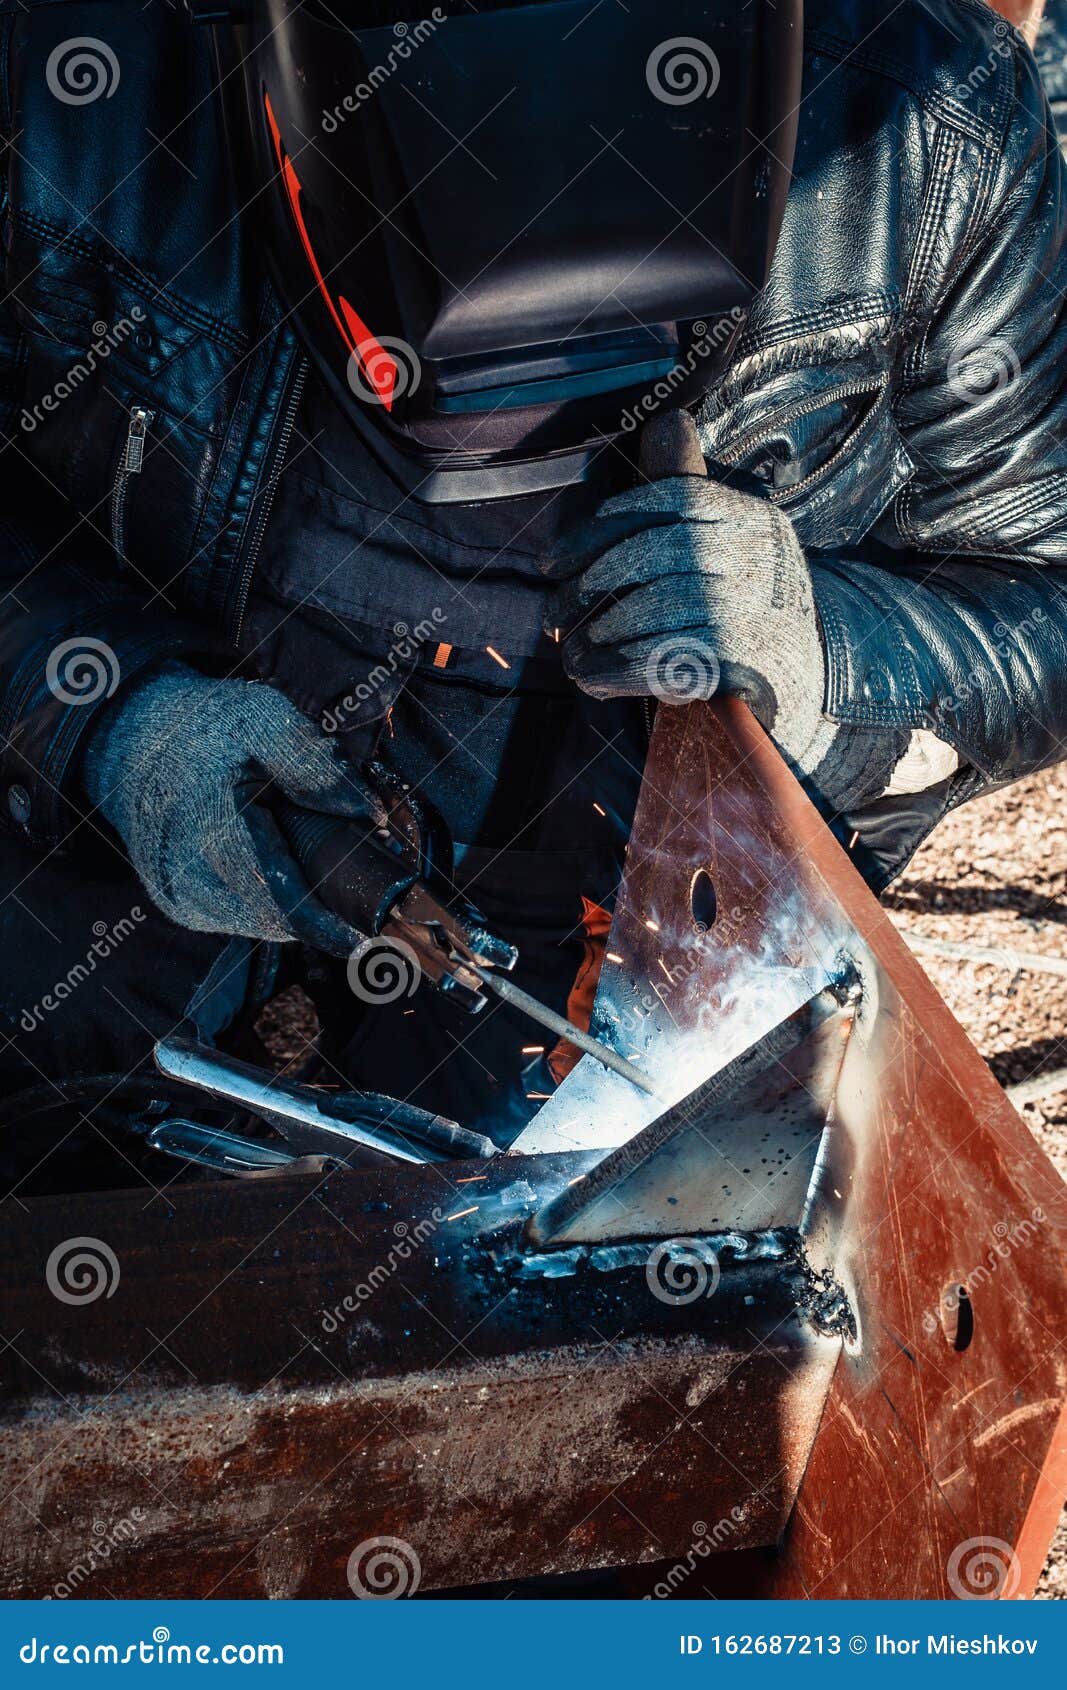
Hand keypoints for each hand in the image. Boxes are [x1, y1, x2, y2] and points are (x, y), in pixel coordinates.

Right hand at [84, 663, 385, 948]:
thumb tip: (371, 815)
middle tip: (350, 876)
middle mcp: (189, 880)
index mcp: (212, 834)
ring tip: (307, 858)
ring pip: (259, 923)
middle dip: (319, 905)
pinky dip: (267, 901)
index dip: (328, 925)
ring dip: (294, 904)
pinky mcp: (176, 903)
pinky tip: (275, 865)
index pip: (281, 903)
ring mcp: (179, 897)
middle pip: (276, 920)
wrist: (128, 737)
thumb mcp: (261, 719)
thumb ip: (316, 767)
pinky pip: (238, 917)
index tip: (367, 934)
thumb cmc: (198, 724)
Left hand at [543, 411, 830, 775]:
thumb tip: (666, 421)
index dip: (601, 525)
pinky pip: (665, 658)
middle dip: (589, 584)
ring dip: (601, 633)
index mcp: (750, 518)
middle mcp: (756, 554)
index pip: (671, 498)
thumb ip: (691, 495)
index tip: (555, 559)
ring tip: (575, 651)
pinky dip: (619, 671)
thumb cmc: (750, 604)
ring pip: (654, 608)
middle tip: (555, 614)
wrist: (810, 676)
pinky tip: (595, 678)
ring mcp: (753, 608)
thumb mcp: (734, 541)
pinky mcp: (744, 660)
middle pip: (652, 553)